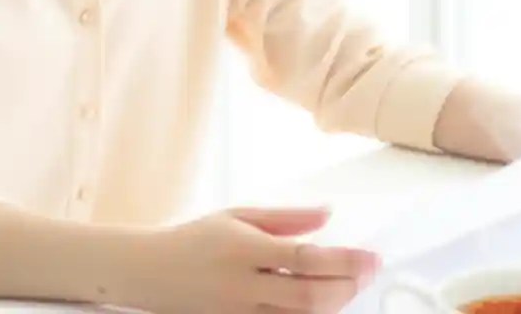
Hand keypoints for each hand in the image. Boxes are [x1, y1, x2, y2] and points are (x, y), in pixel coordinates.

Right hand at [139, 207, 380, 313]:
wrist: (148, 272)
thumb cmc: (196, 239)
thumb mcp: (238, 215)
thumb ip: (287, 218)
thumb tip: (329, 215)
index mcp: (244, 249)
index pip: (305, 259)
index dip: (345, 261)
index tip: (372, 257)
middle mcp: (243, 286)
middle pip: (309, 298)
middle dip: (348, 287)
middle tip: (369, 273)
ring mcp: (240, 313)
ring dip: (334, 305)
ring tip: (350, 286)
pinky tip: (322, 303)